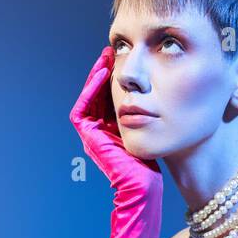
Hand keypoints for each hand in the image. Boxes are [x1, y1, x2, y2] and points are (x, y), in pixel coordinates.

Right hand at [69, 46, 160, 194]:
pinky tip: (103, 74)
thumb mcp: (148, 131)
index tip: (120, 60)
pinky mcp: (87, 137)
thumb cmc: (151, 162)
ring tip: (105, 58)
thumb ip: (145, 115)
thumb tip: (154, 92)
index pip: (107, 98)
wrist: (143, 184)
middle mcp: (99, 131)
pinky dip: (90, 90)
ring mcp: (91, 135)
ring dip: (95, 76)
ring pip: (88, 98)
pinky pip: (82, 108)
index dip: (112, 78)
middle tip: (109, 52)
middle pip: (96, 95)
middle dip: (102, 73)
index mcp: (111, 130)